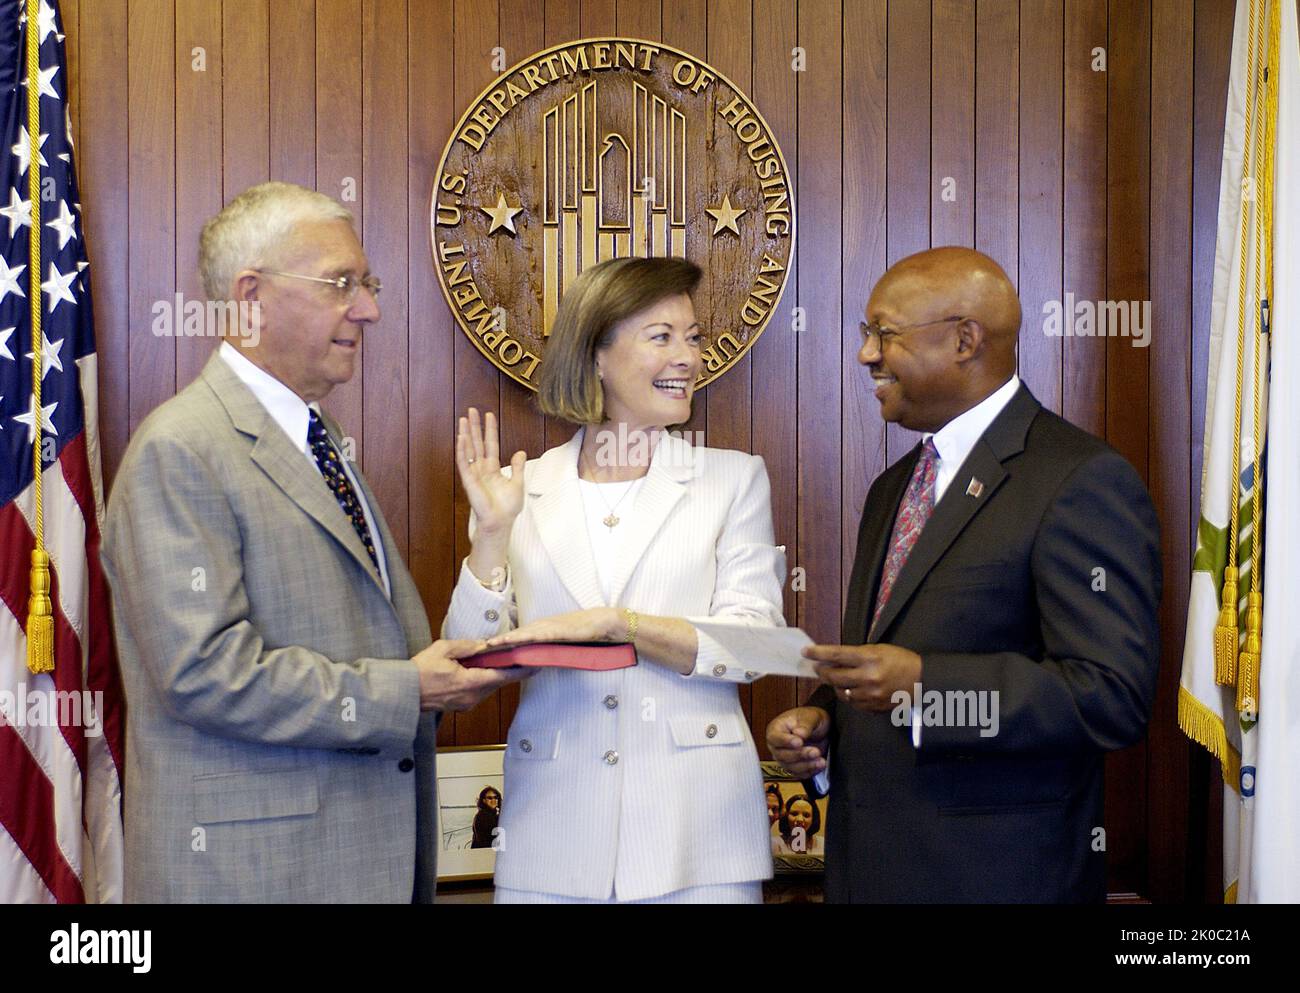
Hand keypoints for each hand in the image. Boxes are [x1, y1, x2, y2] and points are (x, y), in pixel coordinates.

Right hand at [413, 639, 533, 712]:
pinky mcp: (461, 706)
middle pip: (498, 682)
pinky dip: (482, 681)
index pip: (504, 677)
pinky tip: (478, 671)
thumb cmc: (420, 671)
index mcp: (470, 682)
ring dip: (493, 675)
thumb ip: (468, 646)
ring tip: (497, 660)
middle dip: (507, 669)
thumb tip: (485, 645)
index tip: (536, 665)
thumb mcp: (443, 649)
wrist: (404, 693)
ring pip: (488, 687)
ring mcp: (467, 704)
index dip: (522, 671)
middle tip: (518, 656)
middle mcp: (472, 697)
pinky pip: (478, 692)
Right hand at [456, 407, 525, 536]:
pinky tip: (461, 437)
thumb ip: (517, 467)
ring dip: (466, 433)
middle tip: (471, 410)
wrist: (500, 522)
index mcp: (492, 469)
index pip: (490, 444)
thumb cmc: (507, 508)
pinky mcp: (468, 480)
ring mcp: (474, 473)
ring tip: (464, 418)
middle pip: (477, 443)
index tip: (489, 415)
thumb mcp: (517, 483)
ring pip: (468, 449)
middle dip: (474, 426)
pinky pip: (464, 462)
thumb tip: (520, 451)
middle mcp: (481, 469)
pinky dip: (462, 449)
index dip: (490, 430)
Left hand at [484, 608, 620, 647]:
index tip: (490, 648)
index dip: (506, 641)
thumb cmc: (592, 634)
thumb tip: (546, 660)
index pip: (522, 636)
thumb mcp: (570, 644)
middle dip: (500, 641)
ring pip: (522, 633)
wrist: (609, 624)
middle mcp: (545, 626)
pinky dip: (520, 637)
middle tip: (481, 648)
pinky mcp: (556, 630)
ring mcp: (550, 626)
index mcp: (547, 629)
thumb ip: (556, 649)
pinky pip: (535, 634)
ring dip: (505, 639)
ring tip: (488, 645)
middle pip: (518, 634)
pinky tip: (509, 641)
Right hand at [766, 707, 829, 777]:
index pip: (774, 738)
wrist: (819, 728)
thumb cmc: (810, 719)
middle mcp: (777, 745)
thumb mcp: (811, 716)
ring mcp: (784, 758)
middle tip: (815, 751)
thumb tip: (799, 733)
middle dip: (800, 755)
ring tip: (821, 760)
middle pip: (782, 755)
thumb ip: (805, 725)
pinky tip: (819, 765)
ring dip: (807, 765)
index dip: (785, 741)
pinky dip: (810, 771)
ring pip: (791, 767)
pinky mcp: (794, 768)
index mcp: (776, 729)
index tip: (799, 742)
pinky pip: (799, 774)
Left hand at [804, 642, 921, 712]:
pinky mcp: (872, 707)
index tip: (806, 652)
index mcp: (870, 658)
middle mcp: (868, 677)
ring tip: (836, 677)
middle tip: (818, 667)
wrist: (921, 681)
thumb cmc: (900, 661)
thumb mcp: (878, 650)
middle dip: (822, 671)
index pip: (837, 655)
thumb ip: (855, 655)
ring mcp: (870, 694)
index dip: (818, 653)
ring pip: (840, 691)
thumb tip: (832, 658)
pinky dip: (847, 695)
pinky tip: (851, 688)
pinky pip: (851, 702)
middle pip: (834, 676)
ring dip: (835, 684)